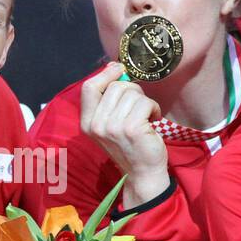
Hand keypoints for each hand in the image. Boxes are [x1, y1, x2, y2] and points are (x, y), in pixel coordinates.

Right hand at [79, 62, 168, 206]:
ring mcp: (113, 127)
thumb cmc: (130, 146)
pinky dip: (154, 107)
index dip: (105, 74)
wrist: (142, 173)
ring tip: (146, 116)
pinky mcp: (131, 128)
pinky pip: (145, 102)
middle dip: (133, 90)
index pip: (89, 87)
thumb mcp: (110, 124)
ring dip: (144, 101)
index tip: (120, 70)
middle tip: (140, 106)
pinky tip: (153, 119)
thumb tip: (113, 67)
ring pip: (132, 93)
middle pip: (115, 87)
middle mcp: (96, 125)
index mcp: (86, 123)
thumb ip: (108, 100)